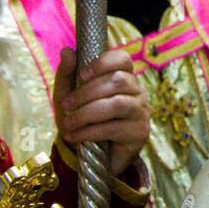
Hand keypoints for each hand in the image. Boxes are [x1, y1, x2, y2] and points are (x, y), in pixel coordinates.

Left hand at [53, 46, 148, 178]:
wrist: (92, 156)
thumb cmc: (81, 121)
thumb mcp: (68, 96)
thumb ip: (67, 74)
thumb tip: (67, 50)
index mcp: (123, 77)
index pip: (123, 59)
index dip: (103, 63)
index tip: (83, 75)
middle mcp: (137, 91)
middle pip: (118, 80)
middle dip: (87, 93)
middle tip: (67, 106)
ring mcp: (141, 111)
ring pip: (117, 104)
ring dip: (87, 113)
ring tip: (68, 124)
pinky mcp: (139, 133)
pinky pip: (114, 128)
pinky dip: (89, 131)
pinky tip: (75, 136)